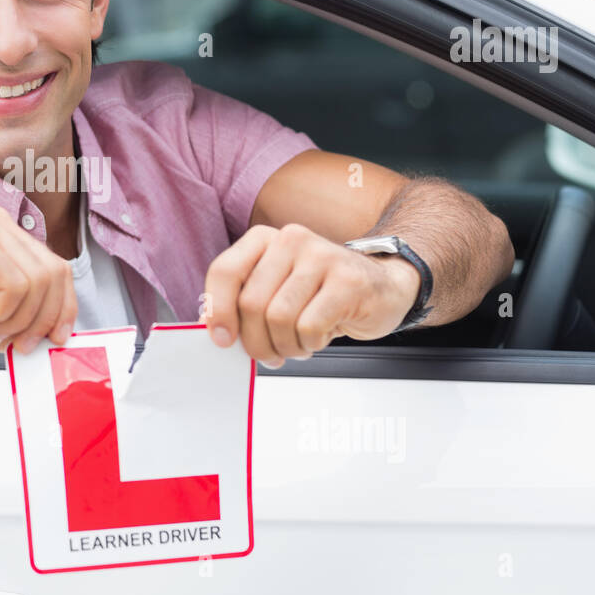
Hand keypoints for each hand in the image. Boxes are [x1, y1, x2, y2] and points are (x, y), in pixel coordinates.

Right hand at [0, 205, 77, 354]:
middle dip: (42, 318)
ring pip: (38, 280)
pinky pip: (15, 283)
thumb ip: (25, 316)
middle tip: (17, 343)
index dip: (64, 307)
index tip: (56, 337)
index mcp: (4, 236)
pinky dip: (1, 311)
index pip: (58, 267)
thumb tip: (58, 330)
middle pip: (55, 273)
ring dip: (18, 319)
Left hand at [202, 223, 419, 366]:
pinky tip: (317, 338)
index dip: (218, 310)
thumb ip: (243, 303)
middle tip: (269, 355)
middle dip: (256, 341)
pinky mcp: (347, 281)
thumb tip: (211, 329)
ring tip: (297, 345)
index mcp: (264, 239)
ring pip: (279, 318)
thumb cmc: (322, 293)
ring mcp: (321, 257)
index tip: (221, 339)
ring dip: (285, 346)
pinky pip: (309, 326)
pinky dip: (309, 344)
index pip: (225, 271)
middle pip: (251, 303)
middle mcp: (290, 240)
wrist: (383, 287)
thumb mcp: (276, 291)